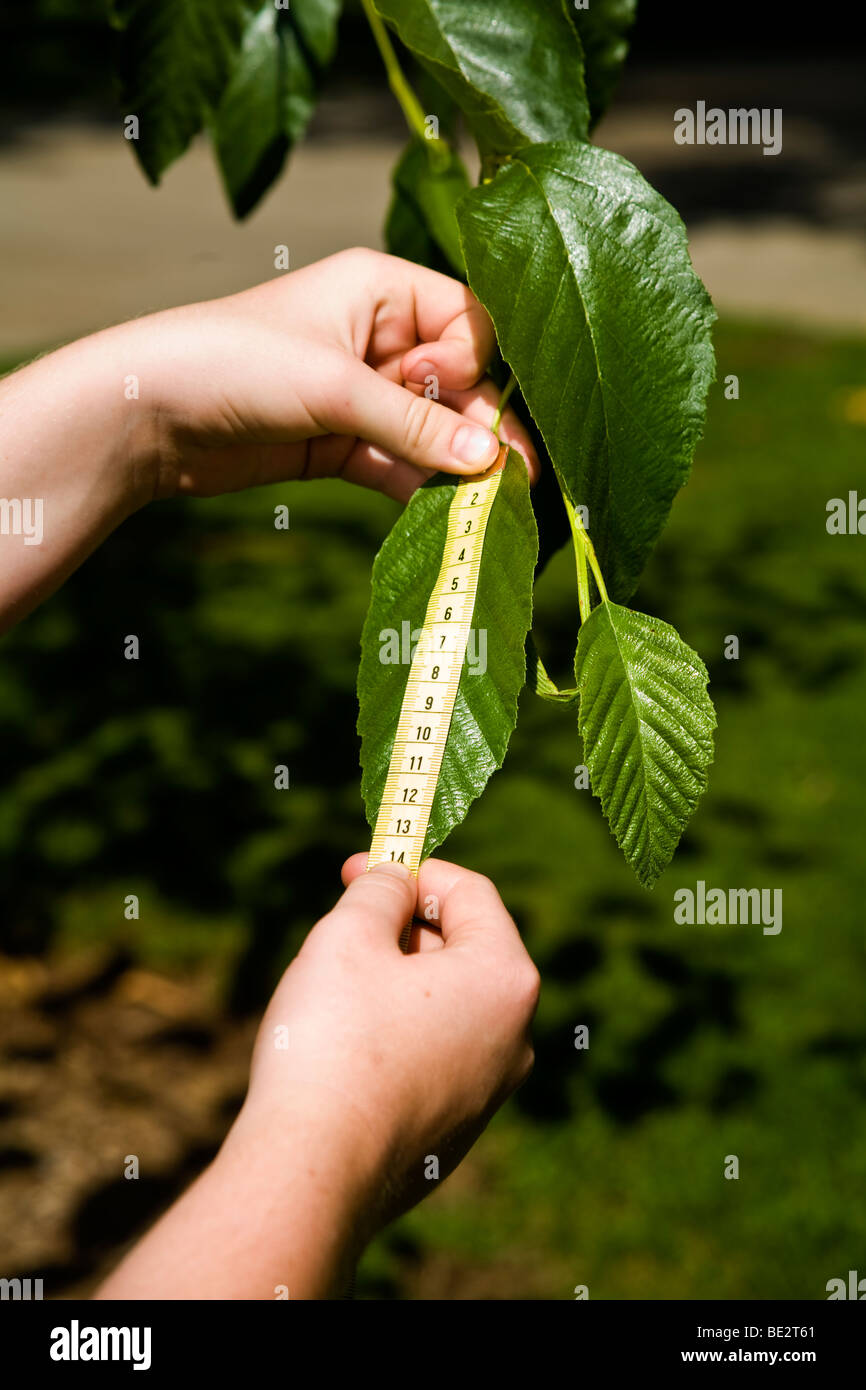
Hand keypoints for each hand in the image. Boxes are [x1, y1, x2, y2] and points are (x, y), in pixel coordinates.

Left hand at [132, 247, 538, 502]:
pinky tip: (446, 514)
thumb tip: (492, 460)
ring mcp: (360, 394)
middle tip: (512, 478)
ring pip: (431, 430)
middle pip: (457, 383)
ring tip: (491, 506)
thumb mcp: (335, 387)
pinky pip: (398, 464)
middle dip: (480, 427)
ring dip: (455, 465)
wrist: (149, 414)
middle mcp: (378, 337)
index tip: (465, 399)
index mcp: (382, 290)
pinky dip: (420, 487)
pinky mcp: (340, 443)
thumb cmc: (238, 364)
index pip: (467, 322)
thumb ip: (415, 424)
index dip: (476, 365)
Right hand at [243, 856, 539, 1224]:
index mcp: (505, 979)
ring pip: (442, 1005)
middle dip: (400, 928)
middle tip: (339, 926)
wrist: (311, 1175)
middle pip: (461, 949)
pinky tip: (338, 1052)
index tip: (358, 867)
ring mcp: (488, 1092)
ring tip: (330, 993)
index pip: (470, 893)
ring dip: (392, 983)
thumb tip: (393, 881)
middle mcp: (514, 1037)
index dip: (412, 869)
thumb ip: (378, 891)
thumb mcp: (348, 937)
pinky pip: (429, 1057)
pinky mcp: (453, 1132)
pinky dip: (391, 1036)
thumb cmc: (333, 1044)